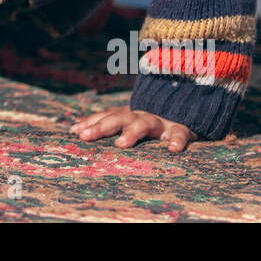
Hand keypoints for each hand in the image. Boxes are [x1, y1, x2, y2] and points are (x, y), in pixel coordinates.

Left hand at [71, 106, 198, 151]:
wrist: (187, 110)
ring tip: (121, 143)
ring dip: (132, 132)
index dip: (91, 122)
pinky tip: (172, 149)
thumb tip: (73, 129)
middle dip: (102, 126)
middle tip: (86, 136)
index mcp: (129, 115)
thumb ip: (104, 123)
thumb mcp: (128, 122)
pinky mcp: (181, 129)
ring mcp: (161, 122)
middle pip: (120, 118)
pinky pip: (179, 133)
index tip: (75, 132)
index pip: (107, 116)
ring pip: (145, 124)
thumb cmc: (151, 122)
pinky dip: (177, 140)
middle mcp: (141, 117)